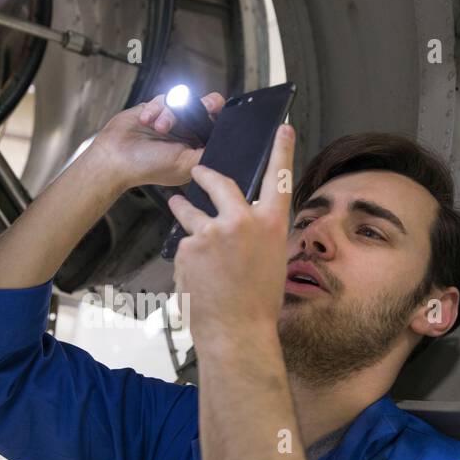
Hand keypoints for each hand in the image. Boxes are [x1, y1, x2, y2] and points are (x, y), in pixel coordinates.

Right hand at [89, 91, 226, 192]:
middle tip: (201, 106)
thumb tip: (227, 145)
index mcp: (195, 149)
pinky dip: (156, 108)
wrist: (115, 158)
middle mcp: (185, 134)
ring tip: (159, 127)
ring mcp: (170, 121)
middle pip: (203, 108)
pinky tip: (147, 120)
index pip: (216, 127)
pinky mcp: (155, 109)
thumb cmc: (145, 167)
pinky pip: (164, 98)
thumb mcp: (185, 164)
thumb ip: (208, 153)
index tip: (215, 112)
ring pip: (182, 102)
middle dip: (201, 106)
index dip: (218, 118)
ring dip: (170, 113)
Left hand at [167, 123, 295, 345]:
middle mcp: (242, 221)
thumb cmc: (258, 304)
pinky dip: (187, 255)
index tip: (282, 128)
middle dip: (206, 174)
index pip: (279, 178)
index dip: (282, 150)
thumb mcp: (271, 261)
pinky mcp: (188, 247)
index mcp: (270, 225)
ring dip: (183, 208)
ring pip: (191, 214)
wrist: (236, 330)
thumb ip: (259, 235)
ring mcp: (212, 232)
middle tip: (198, 170)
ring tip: (177, 204)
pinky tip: (195, 275)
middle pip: (220, 183)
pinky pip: (185, 245)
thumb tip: (246, 224)